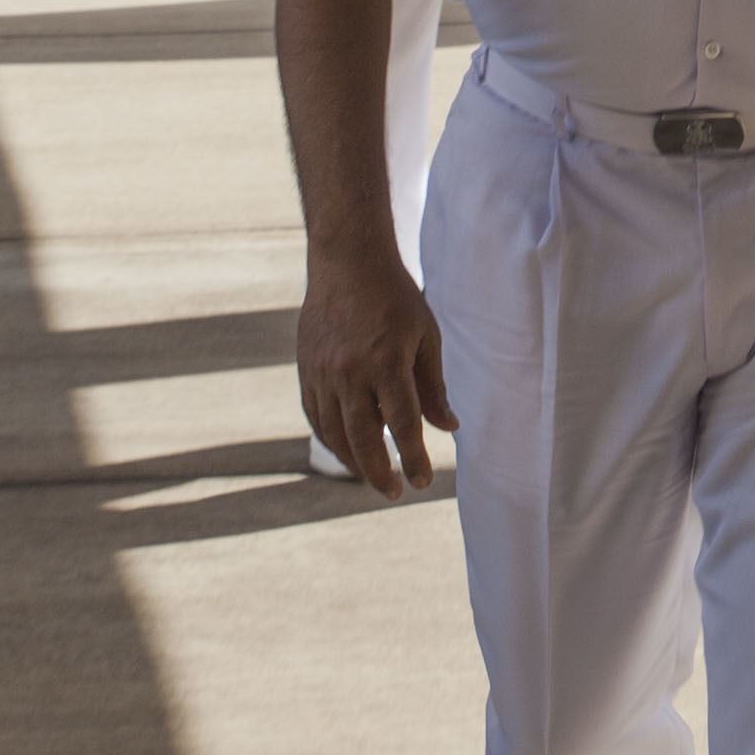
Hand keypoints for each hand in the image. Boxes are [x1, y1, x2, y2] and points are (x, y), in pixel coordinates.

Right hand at [294, 244, 454, 494]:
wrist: (346, 261)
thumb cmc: (395, 298)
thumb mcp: (425, 336)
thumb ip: (433, 386)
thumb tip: (448, 429)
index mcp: (386, 361)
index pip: (403, 424)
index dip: (413, 458)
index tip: (422, 483)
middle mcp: (349, 371)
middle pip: (362, 438)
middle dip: (379, 472)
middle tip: (393, 493)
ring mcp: (322, 372)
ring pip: (333, 432)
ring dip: (352, 461)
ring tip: (372, 476)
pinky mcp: (305, 369)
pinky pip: (315, 415)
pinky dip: (329, 438)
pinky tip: (345, 449)